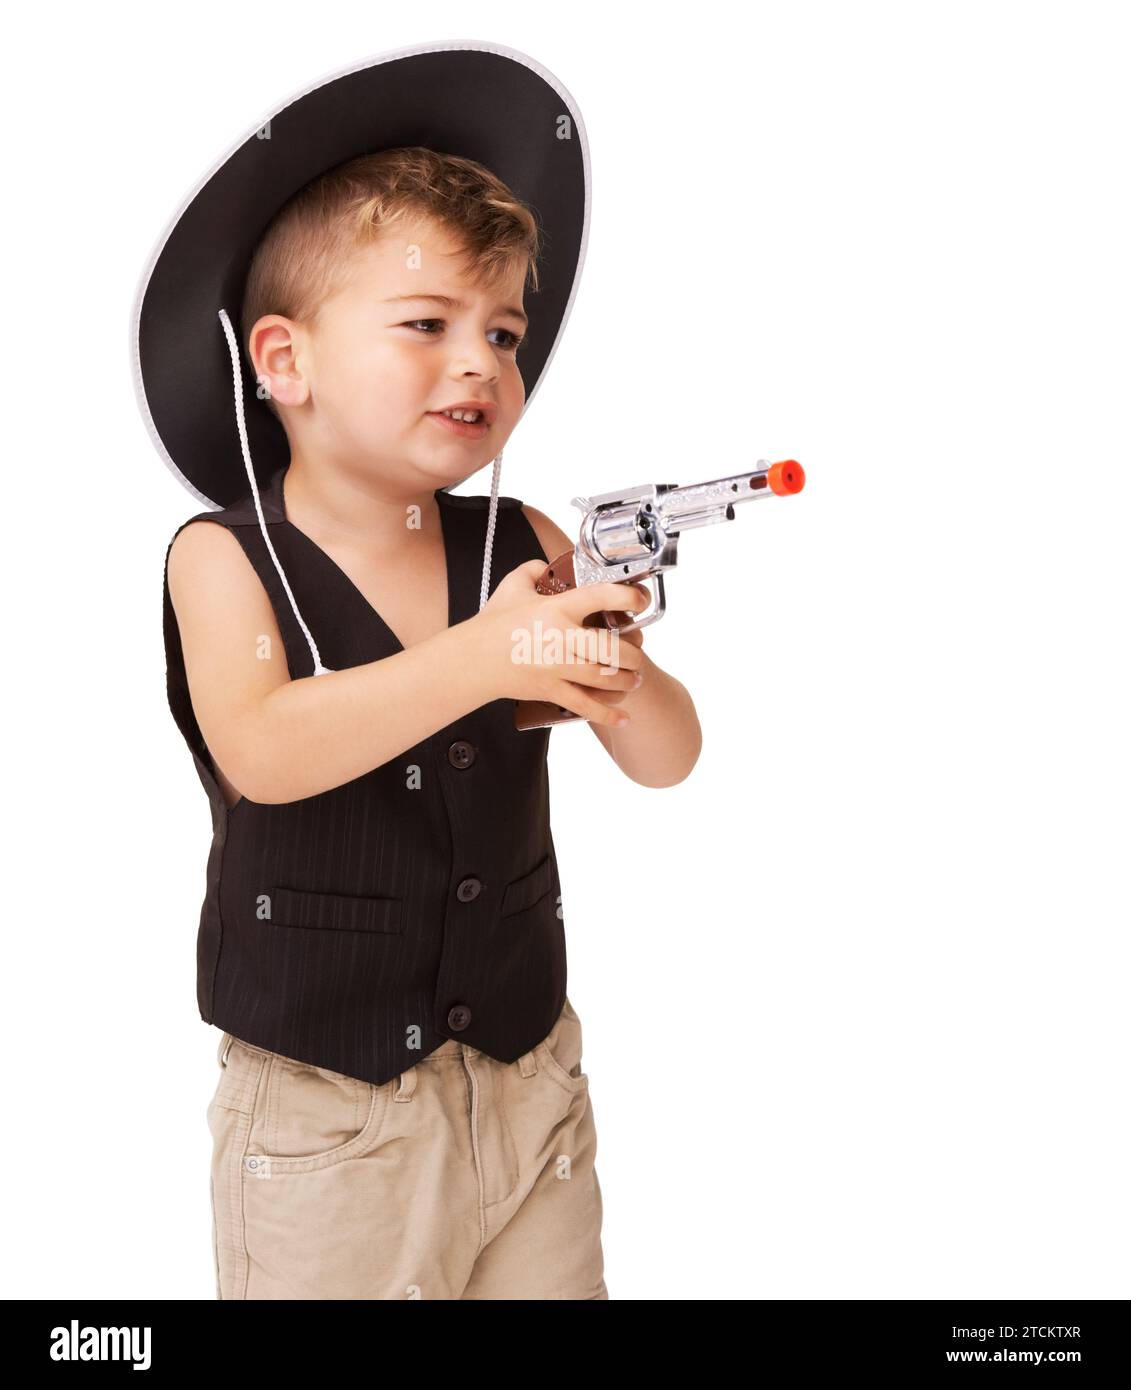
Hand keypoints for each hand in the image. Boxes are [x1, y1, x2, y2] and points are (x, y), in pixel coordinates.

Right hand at [472, 560, 648, 726]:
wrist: (471, 659)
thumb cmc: (492, 624)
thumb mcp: (512, 586)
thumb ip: (534, 569)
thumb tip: (548, 566)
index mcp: (557, 608)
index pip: (602, 598)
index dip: (628, 598)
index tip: (640, 601)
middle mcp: (561, 638)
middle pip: (612, 648)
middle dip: (633, 653)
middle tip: (638, 653)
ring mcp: (557, 667)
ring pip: (605, 678)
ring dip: (627, 680)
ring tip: (634, 678)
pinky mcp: (551, 690)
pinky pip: (585, 705)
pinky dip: (607, 714)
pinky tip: (623, 717)